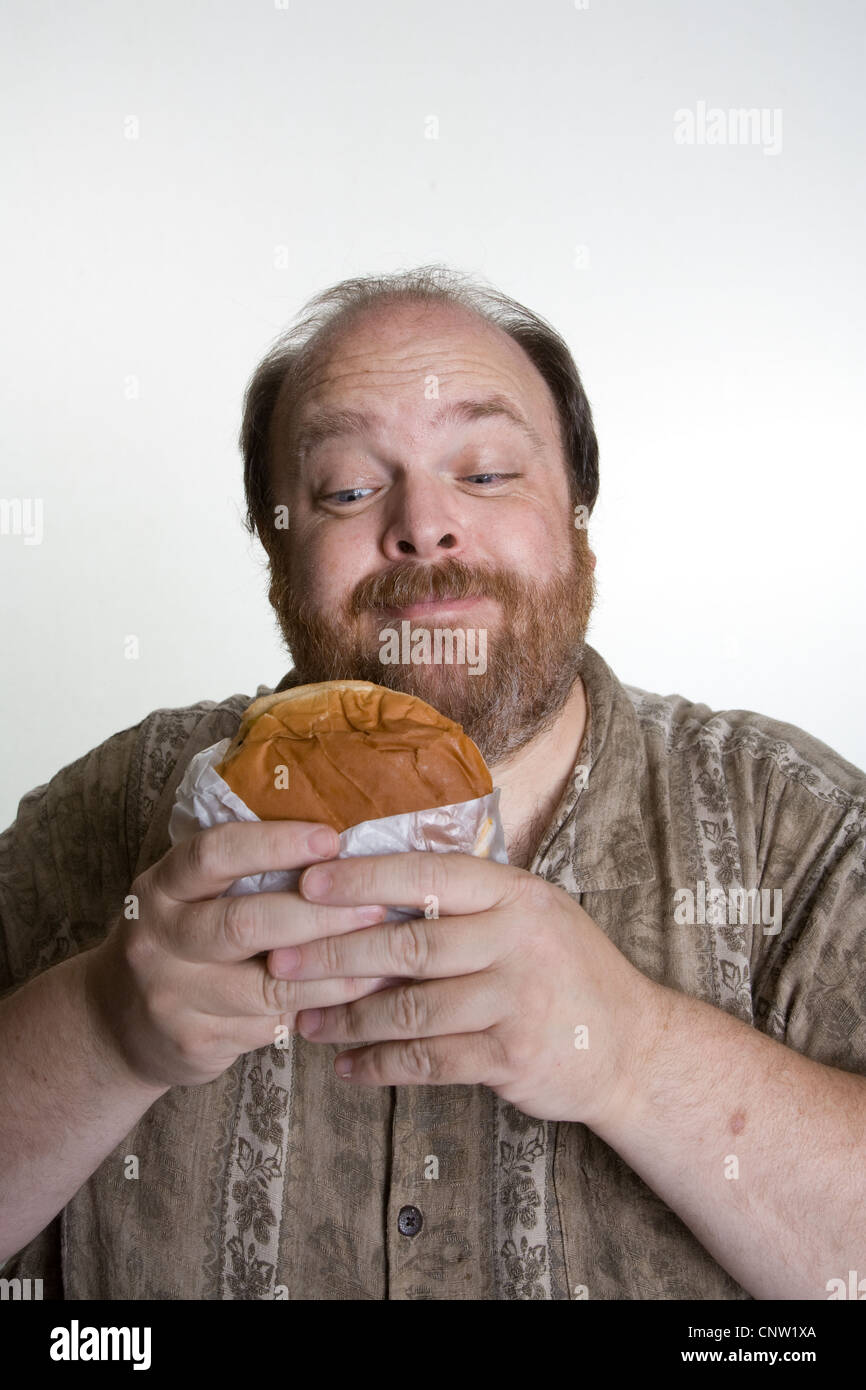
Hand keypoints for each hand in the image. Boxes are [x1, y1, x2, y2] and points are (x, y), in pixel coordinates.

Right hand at [84, 822, 393, 1089]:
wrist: (117, 1024)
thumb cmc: (180, 940)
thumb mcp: (188, 895)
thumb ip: (242, 872)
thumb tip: (342, 846)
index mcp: (160, 887)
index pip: (213, 854)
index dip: (274, 845)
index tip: (331, 838)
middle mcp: (157, 938)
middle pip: (245, 923)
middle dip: (320, 914)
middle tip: (377, 905)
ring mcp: (172, 996)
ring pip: (270, 984)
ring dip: (336, 970)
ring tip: (386, 954)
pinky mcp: (195, 1042)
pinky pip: (273, 1022)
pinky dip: (323, 1006)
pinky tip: (360, 992)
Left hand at [270, 850, 659, 1126]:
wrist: (634, 1045)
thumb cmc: (566, 970)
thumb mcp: (533, 914)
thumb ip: (469, 902)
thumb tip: (373, 889)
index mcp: (515, 894)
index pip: (428, 873)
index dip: (363, 878)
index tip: (308, 883)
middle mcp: (517, 940)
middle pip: (408, 945)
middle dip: (334, 954)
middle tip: (280, 960)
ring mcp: (516, 1000)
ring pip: (411, 1008)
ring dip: (349, 1018)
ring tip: (305, 1020)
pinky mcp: (511, 1057)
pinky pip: (429, 1060)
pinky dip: (382, 1064)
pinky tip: (350, 1065)